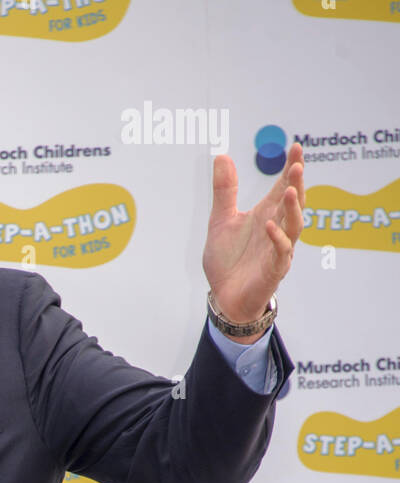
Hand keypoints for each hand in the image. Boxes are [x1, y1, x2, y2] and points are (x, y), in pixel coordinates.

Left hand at [203, 141, 304, 334]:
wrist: (224, 298)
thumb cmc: (227, 261)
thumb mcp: (221, 221)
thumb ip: (225, 191)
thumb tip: (222, 155)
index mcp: (267, 214)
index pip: (283, 187)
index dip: (290, 168)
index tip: (295, 147)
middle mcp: (277, 229)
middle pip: (293, 203)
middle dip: (297, 184)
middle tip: (298, 165)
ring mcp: (278, 250)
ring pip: (294, 226)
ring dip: (293, 209)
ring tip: (290, 191)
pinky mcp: (273, 270)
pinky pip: (280, 253)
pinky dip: (277, 239)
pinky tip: (269, 225)